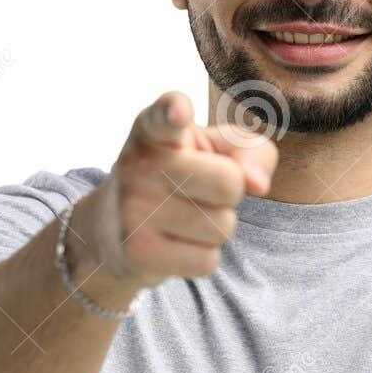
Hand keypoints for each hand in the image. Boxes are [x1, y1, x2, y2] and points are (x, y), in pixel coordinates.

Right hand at [72, 90, 277, 296]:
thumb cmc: (181, 175)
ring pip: (222, 226)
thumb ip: (249, 149)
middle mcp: (138, 164)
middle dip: (230, 192)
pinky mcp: (136, 252)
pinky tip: (174, 243)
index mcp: (154, 129)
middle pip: (229, 183)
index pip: (165, 116)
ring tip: (183, 217)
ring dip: (215, 227)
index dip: (174, 111)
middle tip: (199, 190)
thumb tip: (258, 184)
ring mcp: (133, 209)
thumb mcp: (214, 148)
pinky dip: (202, 257)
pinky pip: (207, 261)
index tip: (178, 111)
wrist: (113, 230)